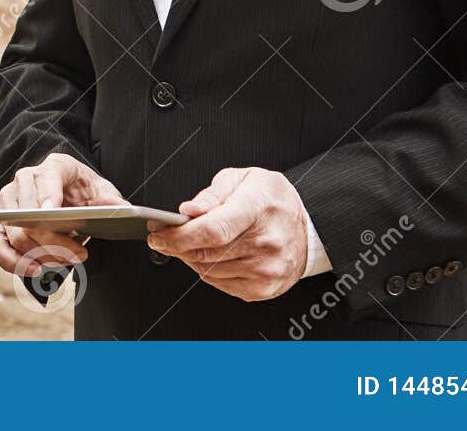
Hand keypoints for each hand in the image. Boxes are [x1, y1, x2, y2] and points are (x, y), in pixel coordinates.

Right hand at [0, 152, 127, 276]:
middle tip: (79, 254)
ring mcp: (7, 200)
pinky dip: (12, 262)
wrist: (68, 195)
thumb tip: (119, 210)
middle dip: (53, 241)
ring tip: (64, 262)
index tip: (52, 213)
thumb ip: (112, 201)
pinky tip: (36, 270)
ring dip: (40, 255)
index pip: (46, 178)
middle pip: (28, 214)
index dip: (47, 196)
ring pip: (15, 233)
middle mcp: (24, 179)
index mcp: (54, 166)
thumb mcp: (103, 192)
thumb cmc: (84, 192)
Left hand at [145, 167, 308, 301]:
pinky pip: (220, 284)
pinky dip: (208, 271)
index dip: (178, 235)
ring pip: (208, 271)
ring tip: (193, 242)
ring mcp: (266, 269)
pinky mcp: (263, 288)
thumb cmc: (274, 200)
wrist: (308, 228)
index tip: (158, 234)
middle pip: (206, 253)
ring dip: (191, 258)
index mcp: (258, 208)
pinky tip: (213, 256)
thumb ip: (212, 194)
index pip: (212, 230)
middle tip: (165, 237)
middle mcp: (265, 242)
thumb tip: (189, 211)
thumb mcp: (243, 178)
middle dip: (176, 246)